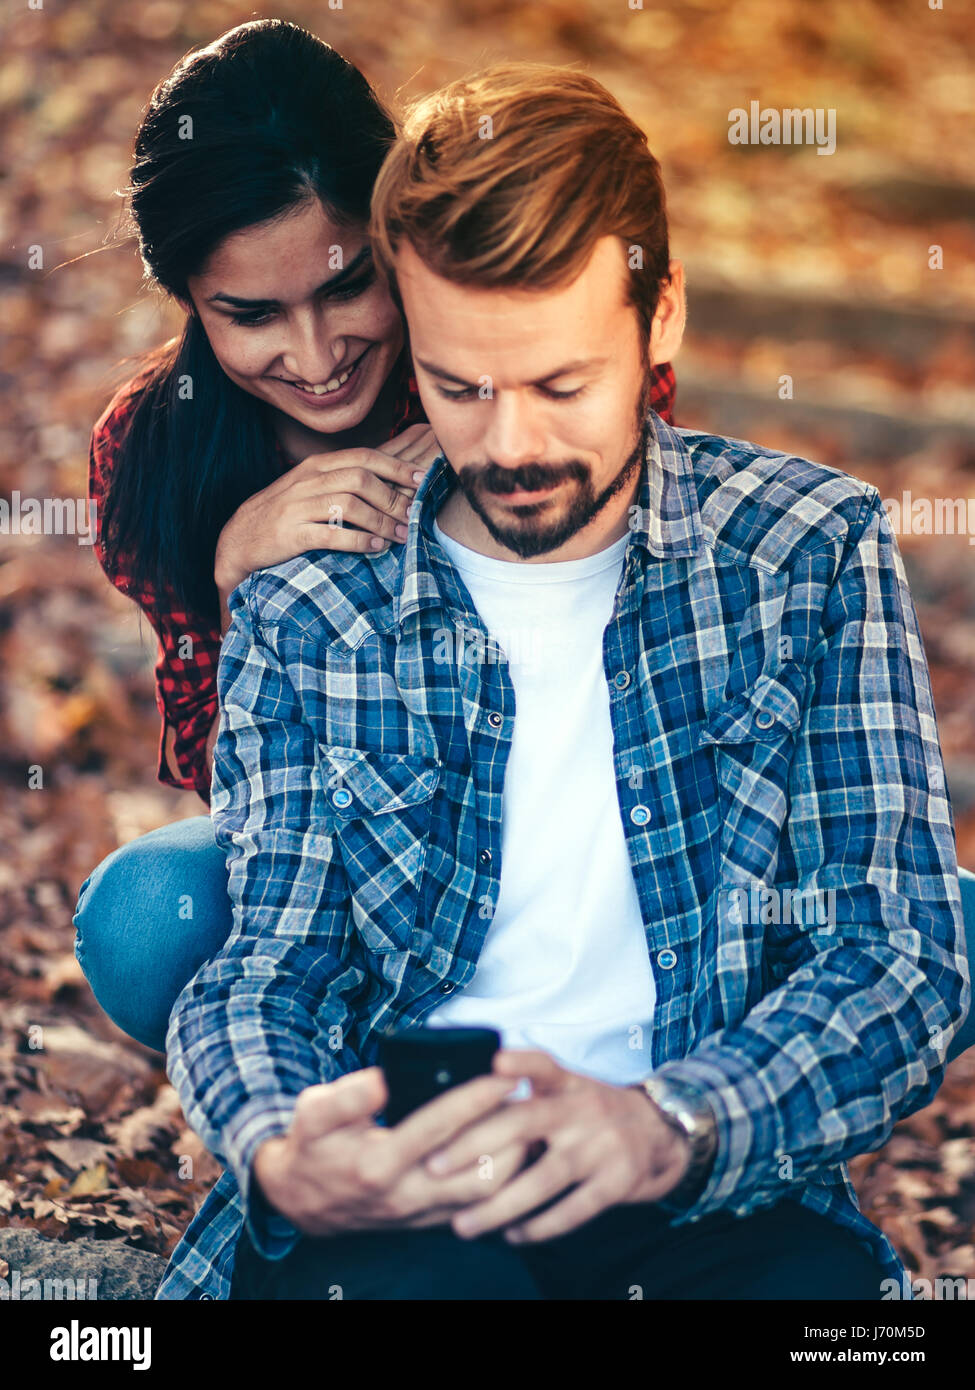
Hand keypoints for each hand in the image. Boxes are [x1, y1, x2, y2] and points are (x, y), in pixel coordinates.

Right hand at [213, 423, 439, 603]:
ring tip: (400, 536)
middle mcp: (307, 481)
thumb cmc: (285, 514)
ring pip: (349, 505)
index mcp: (316, 466)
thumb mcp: (312, 488)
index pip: (364, 456)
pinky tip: (375, 548)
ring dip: (381, 521)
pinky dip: (357, 541)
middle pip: (361, 478)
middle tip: (415, 516)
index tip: (423, 479)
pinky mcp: (290, 534)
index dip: (396, 466)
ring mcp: (297, 507)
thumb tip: (389, 480)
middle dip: (394, 497)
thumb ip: (344, 480)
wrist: (238, 540)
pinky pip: (330, 534)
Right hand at [252, 1065, 534, 1237]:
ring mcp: (419, 1213)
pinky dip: (501, 1178)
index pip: (440, 1126)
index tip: (507, 1073)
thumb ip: (347, 1095)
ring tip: (525, 1119)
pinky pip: (477, 1205)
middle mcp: (404, 1194)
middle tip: (530, 1096)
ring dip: (513, 1157)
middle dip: (510, 1131)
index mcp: (378, 1162)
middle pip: (478, 1170)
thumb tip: (384, 1077)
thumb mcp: (312, 1112)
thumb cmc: (313, 1146)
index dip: (478, 1097)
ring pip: (485, 1195)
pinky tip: (512, 1147)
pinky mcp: (428, 1222)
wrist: (301, 1201)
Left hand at [420, 1049, 691, 1244]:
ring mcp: (602, 1147)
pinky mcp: (618, 1182)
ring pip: (544, 1178)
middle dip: (475, 1145)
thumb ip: (531, 1091)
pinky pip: (574, 1209)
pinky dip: (541, 1226)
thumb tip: (468, 1099)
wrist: (662, 1134)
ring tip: (463, 1225)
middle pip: (526, 1124)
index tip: (494, 1062)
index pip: (545, 1066)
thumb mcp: (572, 1090)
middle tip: (434, 1166)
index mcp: (570, 1084)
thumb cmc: (596, 1113)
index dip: (522, 1062)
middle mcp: (584, 1110)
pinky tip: (513, 1236)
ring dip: (500, 1205)